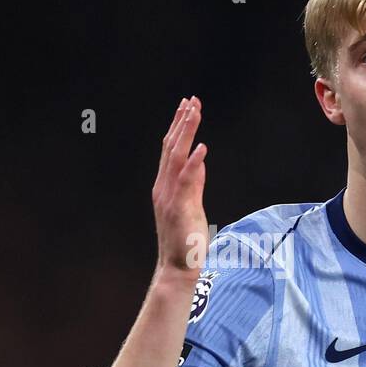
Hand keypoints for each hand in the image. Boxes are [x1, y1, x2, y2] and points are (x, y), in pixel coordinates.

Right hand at [151, 96, 208, 278]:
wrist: (177, 266)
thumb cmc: (185, 239)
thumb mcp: (191, 205)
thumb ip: (194, 183)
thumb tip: (199, 161)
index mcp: (165, 186)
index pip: (169, 150)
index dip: (178, 127)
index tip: (186, 106)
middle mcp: (163, 187)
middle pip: (170, 148)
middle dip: (181, 122)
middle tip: (191, 100)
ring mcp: (170, 197)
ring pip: (176, 158)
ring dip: (186, 134)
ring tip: (194, 113)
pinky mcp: (179, 208)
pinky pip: (186, 181)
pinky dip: (193, 163)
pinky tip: (202, 148)